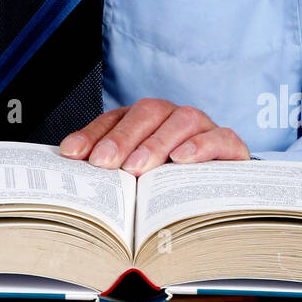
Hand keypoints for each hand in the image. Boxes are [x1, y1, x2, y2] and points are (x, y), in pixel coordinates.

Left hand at [59, 98, 249, 174]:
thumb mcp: (139, 175)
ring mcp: (203, 126)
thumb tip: (73, 169)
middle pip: (147, 114)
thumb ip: (112, 170)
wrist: (225, 188)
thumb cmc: (173, 180)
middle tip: (104, 162)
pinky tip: (181, 159)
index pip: (116, 118)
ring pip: (181, 121)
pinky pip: (218, 137)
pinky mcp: (229, 143)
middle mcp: (173, 116)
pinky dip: (200, 146)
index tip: (72, 153)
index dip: (93, 134)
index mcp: (146, 119)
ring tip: (138, 167)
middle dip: (122, 138)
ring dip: (157, 143)